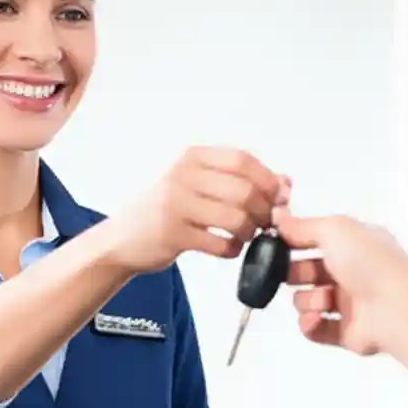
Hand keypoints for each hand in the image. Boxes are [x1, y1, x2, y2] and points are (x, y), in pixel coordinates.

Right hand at [104, 146, 289, 272]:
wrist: (121, 239)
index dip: (268, 180)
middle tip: (264, 224)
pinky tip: (227, 249)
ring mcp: (176, 204)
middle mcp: (183, 176)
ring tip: (243, 236)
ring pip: (236, 218)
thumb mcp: (199, 185)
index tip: (279, 197)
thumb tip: (286, 182)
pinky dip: (232, 250)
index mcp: (193, 157)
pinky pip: (220, 243)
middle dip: (264, 211)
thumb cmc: (168, 210)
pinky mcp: (173, 234)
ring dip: (248, 232)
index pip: (243, 160)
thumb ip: (239, 180)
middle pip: (244, 191)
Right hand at [273, 209, 407, 355]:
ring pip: (308, 301)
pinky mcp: (346, 331)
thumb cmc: (374, 264)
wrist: (397, 309)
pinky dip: (310, 324)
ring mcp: (350, 303)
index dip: (293, 242)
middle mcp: (352, 272)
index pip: (315, 240)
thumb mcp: (334, 229)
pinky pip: (315, 329)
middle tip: (295, 274)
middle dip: (295, 273)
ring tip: (323, 299)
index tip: (276, 244)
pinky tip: (315, 318)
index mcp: (353, 244)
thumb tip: (281, 220)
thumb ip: (303, 226)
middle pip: (307, 271)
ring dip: (307, 299)